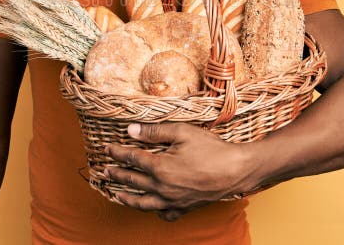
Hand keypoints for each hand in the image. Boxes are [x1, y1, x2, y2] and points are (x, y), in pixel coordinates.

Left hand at [104, 123, 259, 220]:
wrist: (236, 170)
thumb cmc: (212, 149)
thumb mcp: (182, 132)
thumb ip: (155, 132)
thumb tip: (131, 130)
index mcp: (160, 167)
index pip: (131, 159)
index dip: (118, 152)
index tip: (107, 149)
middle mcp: (162, 187)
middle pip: (133, 181)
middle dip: (117, 174)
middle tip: (106, 171)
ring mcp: (173, 200)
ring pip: (143, 202)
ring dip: (127, 197)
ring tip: (117, 193)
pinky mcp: (184, 207)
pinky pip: (164, 213)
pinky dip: (154, 211)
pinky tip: (151, 207)